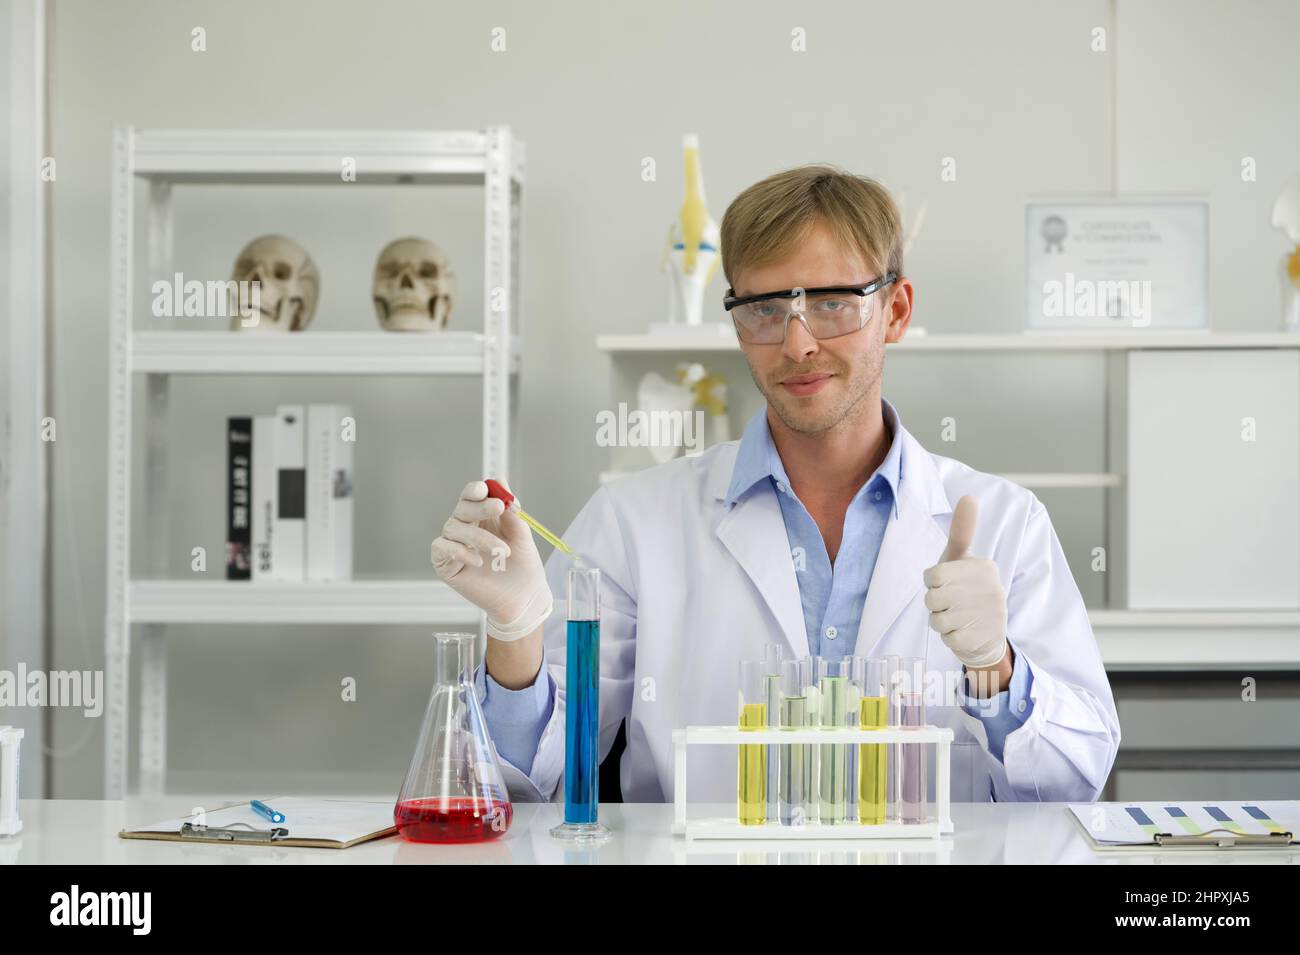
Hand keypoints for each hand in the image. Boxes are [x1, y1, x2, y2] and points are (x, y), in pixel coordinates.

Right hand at [431, 480, 551, 640]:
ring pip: (453, 527)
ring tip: (502, 551)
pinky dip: (459, 551)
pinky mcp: (445, 563)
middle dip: (479, 505)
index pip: (471, 495)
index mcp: (483, 516)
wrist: (523, 597)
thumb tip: (500, 481)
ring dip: (479, 536)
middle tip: (499, 507)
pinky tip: (478, 560)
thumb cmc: (523, 565)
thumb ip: (510, 511)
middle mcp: (466, 527)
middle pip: (461, 507)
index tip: (486, 489)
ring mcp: (453, 545)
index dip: (475, 490)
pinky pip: (441, 547)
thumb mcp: (521, 534)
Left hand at [922, 495, 1007, 668]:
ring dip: (940, 622)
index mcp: (984, 567)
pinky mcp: (985, 639)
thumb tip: (969, 497)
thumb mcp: (961, 559)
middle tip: (951, 605)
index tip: (947, 585)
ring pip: (937, 620)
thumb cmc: (966, 590)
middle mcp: (991, 589)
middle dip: (935, 605)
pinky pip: (947, 639)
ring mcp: (990, 616)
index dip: (933, 584)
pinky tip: (963, 633)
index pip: (934, 576)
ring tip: (957, 619)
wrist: (988, 635)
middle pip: (933, 598)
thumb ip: (962, 531)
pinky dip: (949, 638)